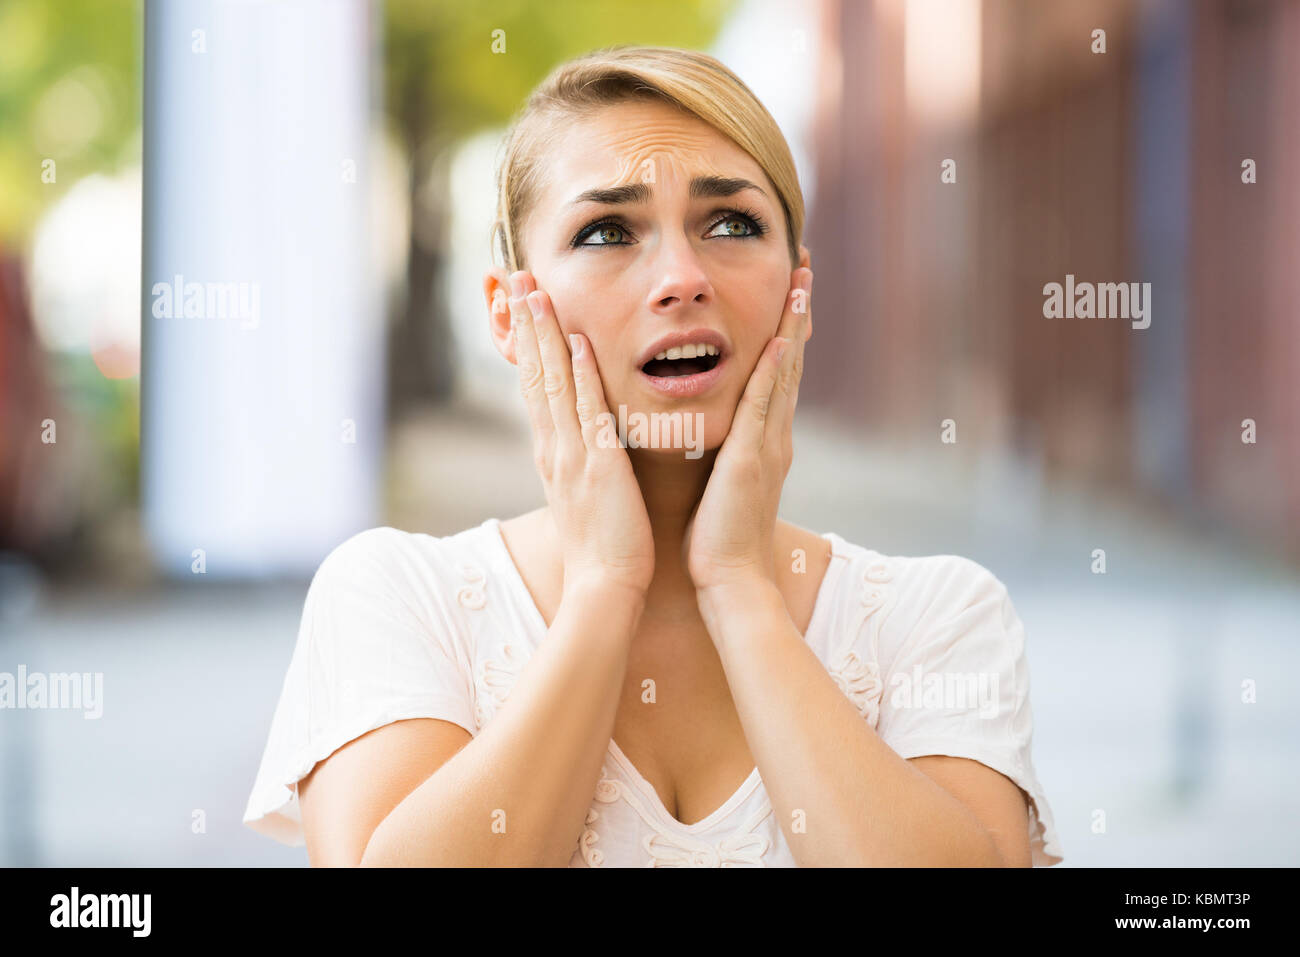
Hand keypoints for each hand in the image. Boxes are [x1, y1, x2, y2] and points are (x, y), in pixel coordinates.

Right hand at [508, 271, 654, 597]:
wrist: (604, 588)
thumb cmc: (602, 547)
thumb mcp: (584, 494)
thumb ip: (581, 463)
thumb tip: (581, 443)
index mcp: (553, 454)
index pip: (535, 387)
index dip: (528, 344)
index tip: (522, 306)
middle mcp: (554, 448)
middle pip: (534, 374)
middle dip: (526, 324)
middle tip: (516, 278)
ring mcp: (571, 456)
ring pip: (552, 384)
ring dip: (544, 335)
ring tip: (536, 292)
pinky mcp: (596, 468)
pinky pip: (586, 413)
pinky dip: (580, 376)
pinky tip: (577, 342)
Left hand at [684, 267, 812, 593]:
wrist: (730, 580)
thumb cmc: (718, 537)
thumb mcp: (723, 481)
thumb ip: (726, 450)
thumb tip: (716, 428)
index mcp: (764, 439)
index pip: (778, 372)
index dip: (785, 329)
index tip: (788, 289)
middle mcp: (774, 436)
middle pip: (790, 361)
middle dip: (797, 313)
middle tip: (804, 267)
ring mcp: (769, 446)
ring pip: (784, 374)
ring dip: (792, 327)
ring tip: (799, 284)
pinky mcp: (752, 461)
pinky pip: (763, 408)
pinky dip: (772, 374)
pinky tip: (776, 342)